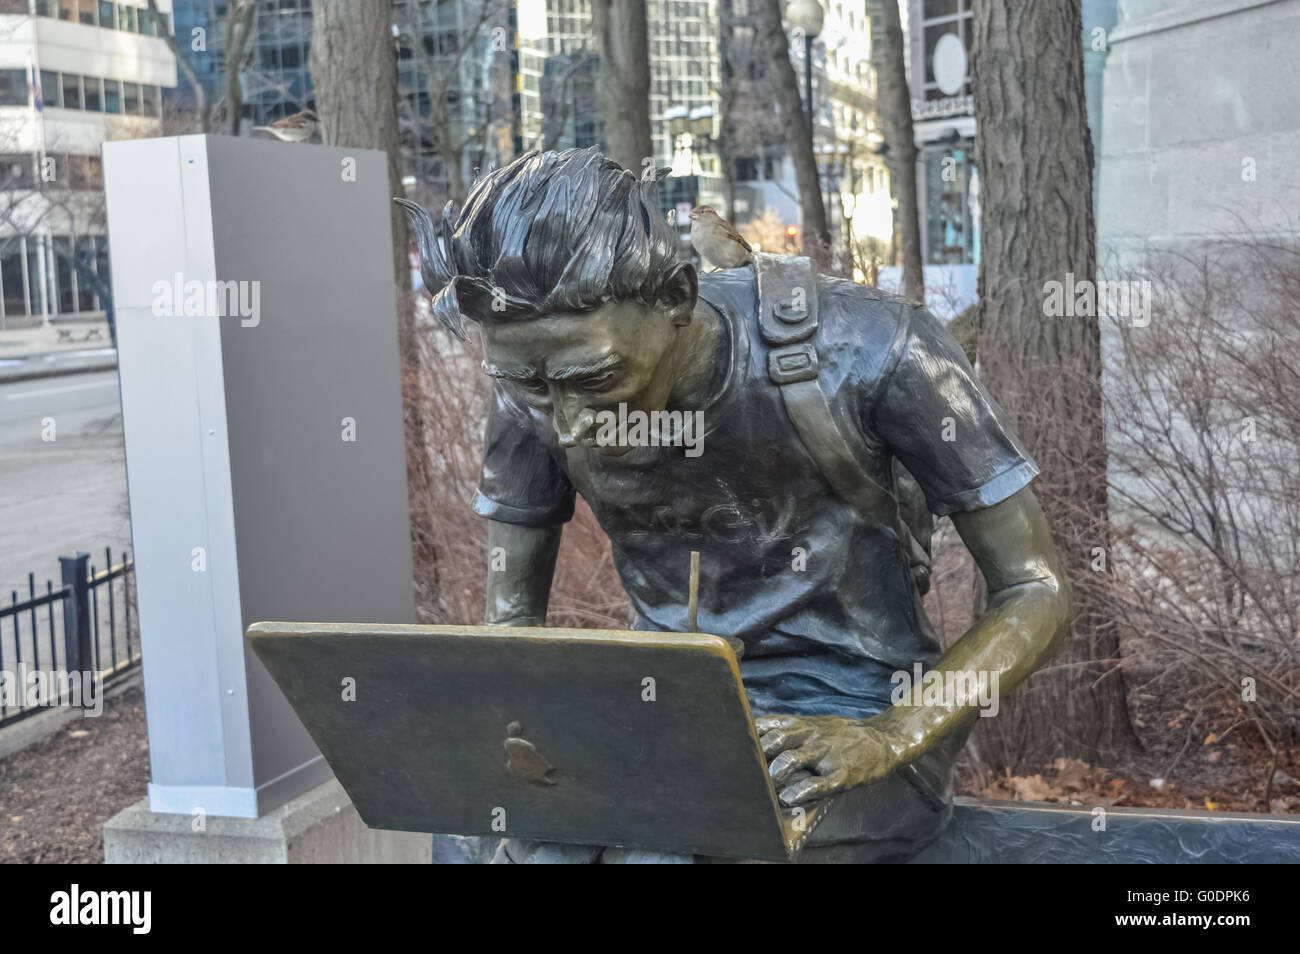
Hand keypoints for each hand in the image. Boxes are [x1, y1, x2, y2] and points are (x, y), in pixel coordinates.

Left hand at [755, 714, 904, 805]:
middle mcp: (809, 735)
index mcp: (799, 724)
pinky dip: (799, 792)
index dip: (746, 736)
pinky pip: (817, 784)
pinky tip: (788, 798)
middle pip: (774, 740)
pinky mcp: (840, 773)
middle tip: (744, 772)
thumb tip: (752, 738)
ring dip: (773, 773)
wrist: (882, 740)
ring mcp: (825, 753)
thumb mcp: (812, 723)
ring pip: (790, 759)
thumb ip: (785, 729)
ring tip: (765, 785)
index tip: (731, 747)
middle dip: (756, 757)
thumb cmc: (839, 735)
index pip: (765, 725)